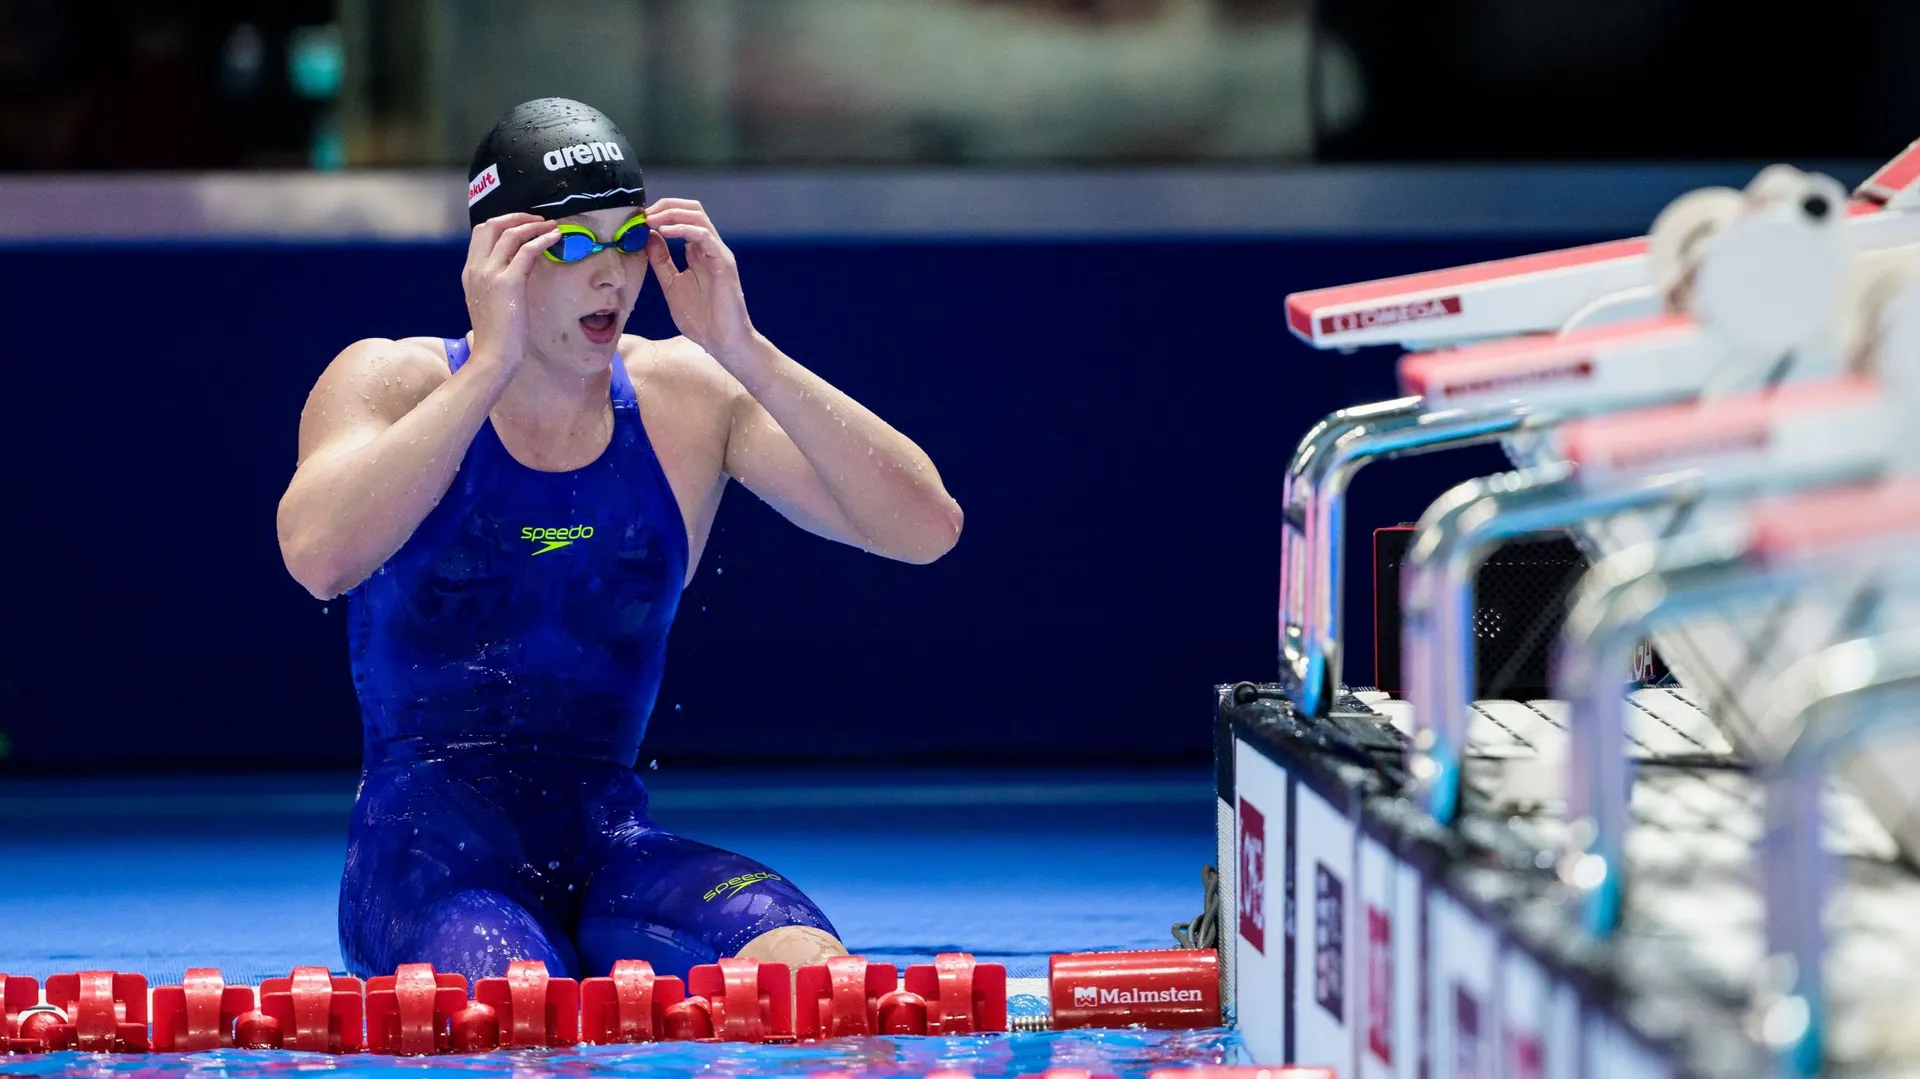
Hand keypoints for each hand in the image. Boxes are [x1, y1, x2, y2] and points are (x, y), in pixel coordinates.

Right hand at [462, 213, 558, 372]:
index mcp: (470, 272)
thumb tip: (519, 266)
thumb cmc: (496, 335)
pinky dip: (542, 239)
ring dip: (532, 225)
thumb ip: (497, 281)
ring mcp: (490, 274)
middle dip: (516, 217)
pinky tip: (555, 237)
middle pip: (491, 225)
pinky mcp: (508, 283)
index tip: (523, 225)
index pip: (481, 234)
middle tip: (537, 219)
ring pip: (510, 233)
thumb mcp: (491, 301)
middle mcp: (476, 268)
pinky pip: (526, 250)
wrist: (493, 356)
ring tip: (550, 226)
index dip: (504, 223)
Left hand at [644, 199, 755, 362]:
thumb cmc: (701, 318)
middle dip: (666, 206)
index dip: (660, 213)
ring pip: (698, 216)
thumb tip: (649, 237)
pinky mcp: (724, 262)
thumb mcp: (671, 285)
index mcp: (698, 252)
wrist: (721, 341)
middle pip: (692, 209)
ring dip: (671, 213)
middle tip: (644, 214)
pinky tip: (664, 232)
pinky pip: (704, 235)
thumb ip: (661, 261)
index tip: (638, 220)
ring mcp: (718, 253)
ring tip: (650, 220)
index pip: (682, 218)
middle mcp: (710, 247)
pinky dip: (683, 229)